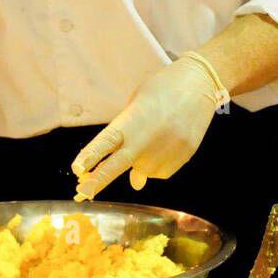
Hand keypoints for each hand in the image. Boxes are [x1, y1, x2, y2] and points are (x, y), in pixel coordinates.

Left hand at [72, 55, 225, 198]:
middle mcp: (149, 138)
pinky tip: (165, 142)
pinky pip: (162, 171)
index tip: (77, 170)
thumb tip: (135, 181)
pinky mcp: (184, 156)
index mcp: (134, 120)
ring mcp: (168, 150)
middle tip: (82, 194)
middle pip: (118, 165)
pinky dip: (158, 163)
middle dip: (98, 181)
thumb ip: (127, 136)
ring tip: (153, 136)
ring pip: (144, 173)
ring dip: (140, 163)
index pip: (107, 141)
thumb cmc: (162, 88)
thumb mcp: (138, 104)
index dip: (91, 156)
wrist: (200, 83)